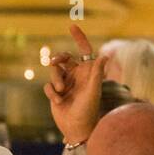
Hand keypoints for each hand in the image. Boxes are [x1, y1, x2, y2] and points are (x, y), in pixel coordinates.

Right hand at [43, 23, 105, 144]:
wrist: (76, 128)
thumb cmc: (88, 110)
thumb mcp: (93, 91)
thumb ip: (97, 73)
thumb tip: (105, 55)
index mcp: (88, 71)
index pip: (84, 50)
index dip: (79, 37)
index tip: (72, 26)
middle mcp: (77, 75)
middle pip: (64, 57)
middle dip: (58, 58)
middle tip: (54, 62)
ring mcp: (66, 83)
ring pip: (54, 71)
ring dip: (55, 79)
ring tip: (62, 91)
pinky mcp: (56, 92)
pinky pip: (48, 85)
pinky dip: (51, 91)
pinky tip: (58, 101)